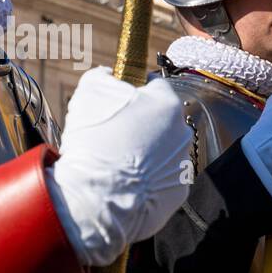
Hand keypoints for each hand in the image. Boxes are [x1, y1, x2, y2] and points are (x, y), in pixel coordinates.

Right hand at [46, 66, 192, 267]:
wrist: (96, 198)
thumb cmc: (93, 142)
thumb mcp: (89, 92)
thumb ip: (103, 75)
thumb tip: (108, 74)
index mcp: (166, 103)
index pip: (156, 85)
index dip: (136, 90)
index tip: (121, 99)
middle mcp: (182, 132)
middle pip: (162, 120)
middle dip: (142, 123)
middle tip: (114, 134)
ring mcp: (182, 164)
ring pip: (164, 150)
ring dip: (146, 152)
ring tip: (117, 161)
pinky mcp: (178, 192)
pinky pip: (162, 178)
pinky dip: (148, 179)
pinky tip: (126, 181)